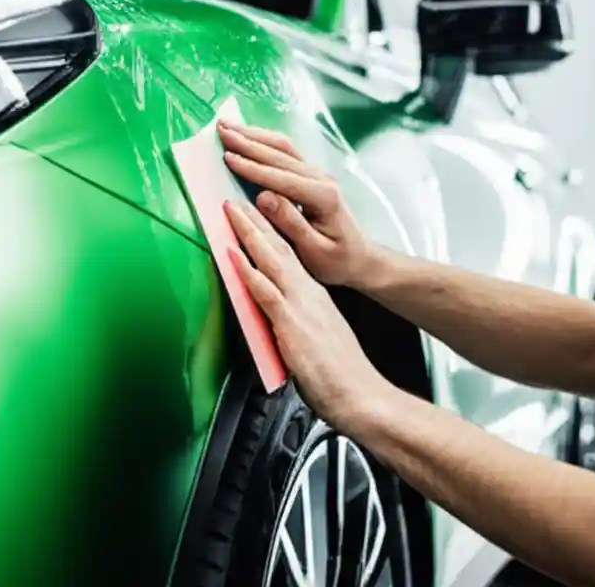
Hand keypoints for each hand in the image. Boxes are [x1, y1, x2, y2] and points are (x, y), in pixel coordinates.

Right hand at [217, 121, 381, 288]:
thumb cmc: (336, 261)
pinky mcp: (311, 176)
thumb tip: (262, 196)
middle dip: (248, 141)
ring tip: (228, 126)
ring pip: (283, 148)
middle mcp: (321, 179)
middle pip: (280, 155)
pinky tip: (248, 136)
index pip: (281, 178)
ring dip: (254, 135)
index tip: (228, 158)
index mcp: (322, 197)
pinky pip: (285, 153)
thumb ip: (290, 222)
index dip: (252, 167)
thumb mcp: (314, 250)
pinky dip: (264, 141)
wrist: (359, 258)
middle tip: (221, 129)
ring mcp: (317, 175)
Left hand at [225, 200, 394, 425]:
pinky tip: (233, 255)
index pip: (289, 256)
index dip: (271, 233)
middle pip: (279, 249)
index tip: (255, 213)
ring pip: (271, 260)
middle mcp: (308, 294)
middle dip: (257, 221)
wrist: (363, 397)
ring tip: (231, 210)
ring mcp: (300, 307)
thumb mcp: (316, 340)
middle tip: (237, 198)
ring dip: (249, 233)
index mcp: (314, 297)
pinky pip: (265, 292)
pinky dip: (248, 270)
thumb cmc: (340, 376)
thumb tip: (281, 322)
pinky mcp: (292, 325)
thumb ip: (297, 325)